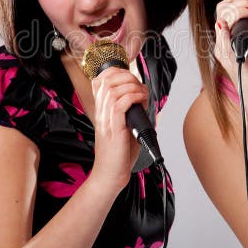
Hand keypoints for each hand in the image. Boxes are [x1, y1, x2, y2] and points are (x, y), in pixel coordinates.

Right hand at [89, 67, 145, 192]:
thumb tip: (148, 105)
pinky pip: (119, 103)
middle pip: (106, 80)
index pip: (99, 81)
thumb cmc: (119, 155)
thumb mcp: (125, 129)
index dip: (115, 73)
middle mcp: (101, 112)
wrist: (110, 175)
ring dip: (132, 86)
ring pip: (113, 89)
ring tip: (142, 94)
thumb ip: (133, 115)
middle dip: (127, 76)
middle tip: (139, 86)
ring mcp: (105, 119)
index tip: (131, 79)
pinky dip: (133, 97)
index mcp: (102, 111)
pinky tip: (140, 101)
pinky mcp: (113, 128)